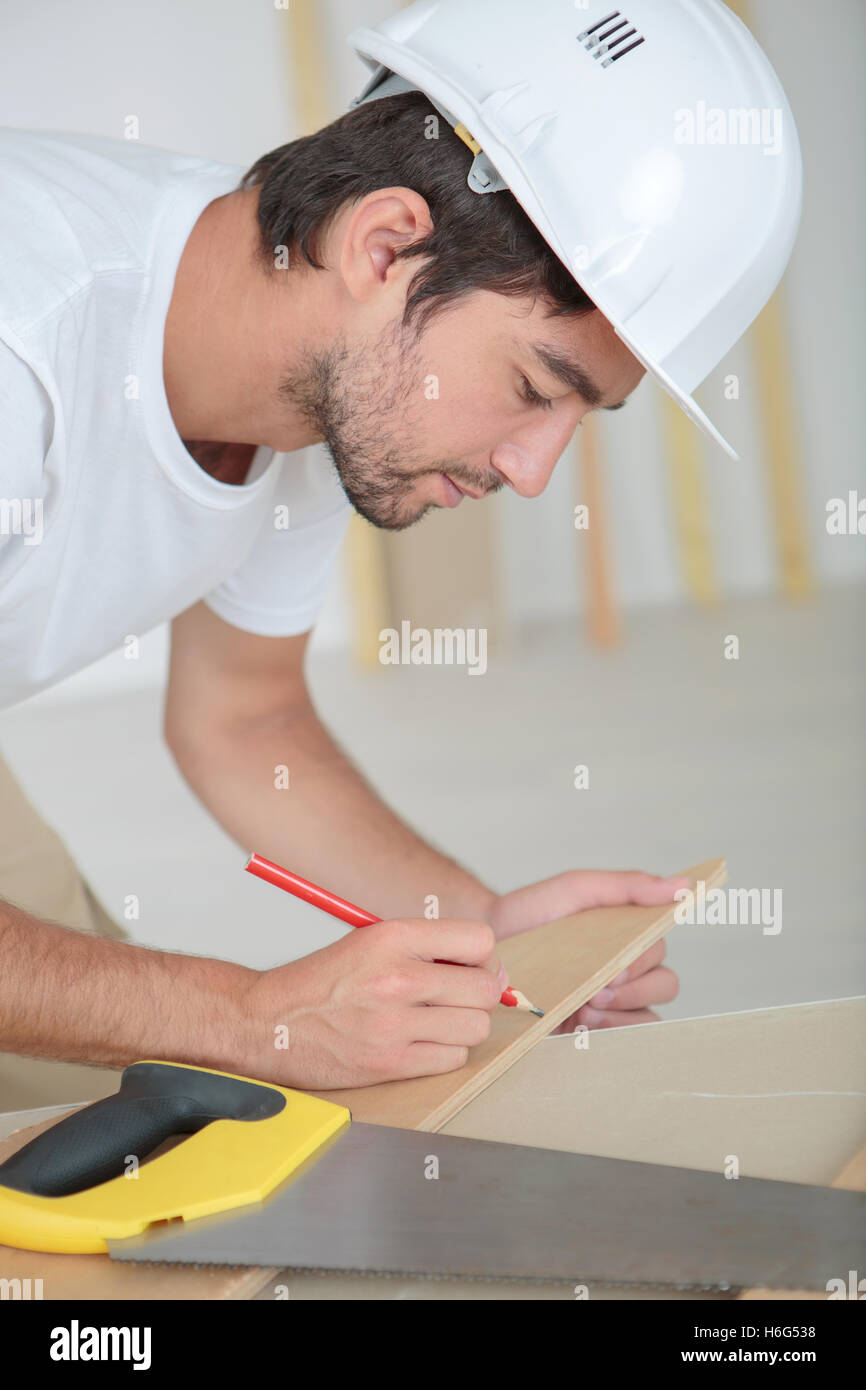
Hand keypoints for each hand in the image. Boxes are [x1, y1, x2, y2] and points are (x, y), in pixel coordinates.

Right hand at [240, 918, 504, 1089]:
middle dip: (477, 994)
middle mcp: (396, 976)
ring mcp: (393, 1023)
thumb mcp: (372, 942)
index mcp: (392, 937)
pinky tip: (420, 1042)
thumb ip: (430, 949)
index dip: (482, 956)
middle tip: (454, 998)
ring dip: (463, 1026)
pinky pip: (453, 1058)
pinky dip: (445, 1052)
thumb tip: (497, 973)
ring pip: (475, 1026)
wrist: (267, 1021)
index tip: (469, 966)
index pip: (479, 939)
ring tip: (435, 1021)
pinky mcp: (389, 1062)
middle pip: (484, 987)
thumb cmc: (322, 982)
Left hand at [489, 868, 687, 1031]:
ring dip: (622, 1016)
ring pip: (648, 1020)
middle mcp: (624, 972)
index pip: (660, 952)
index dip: (643, 963)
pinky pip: (620, 1045)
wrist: (485, 947)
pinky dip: (608, 1038)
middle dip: (633, 991)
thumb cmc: (530, 914)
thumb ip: (628, 886)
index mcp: (627, 938)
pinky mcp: (587, 1032)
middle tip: (595, 990)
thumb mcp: (576, 890)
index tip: (614, 967)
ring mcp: (607, 1005)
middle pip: (664, 987)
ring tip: (584, 1009)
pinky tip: (578, 1026)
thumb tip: (685, 886)